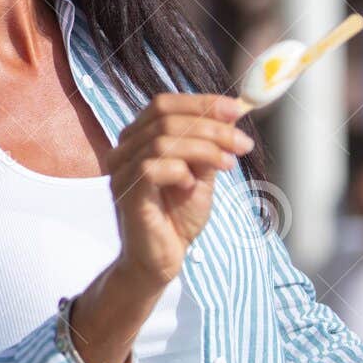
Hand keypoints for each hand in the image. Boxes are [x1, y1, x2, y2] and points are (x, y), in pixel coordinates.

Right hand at [105, 93, 252, 291]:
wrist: (161, 260)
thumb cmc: (176, 218)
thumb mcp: (200, 174)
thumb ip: (208, 146)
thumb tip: (230, 114)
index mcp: (137, 139)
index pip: (163, 104)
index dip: (201, 102)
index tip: (236, 109)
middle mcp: (123, 150)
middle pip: (165, 119)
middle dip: (211, 127)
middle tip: (241, 143)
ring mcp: (121, 171)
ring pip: (162, 141)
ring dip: (204, 149)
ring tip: (228, 165)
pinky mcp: (126, 193)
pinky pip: (153, 168)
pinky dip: (180, 171)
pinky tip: (191, 186)